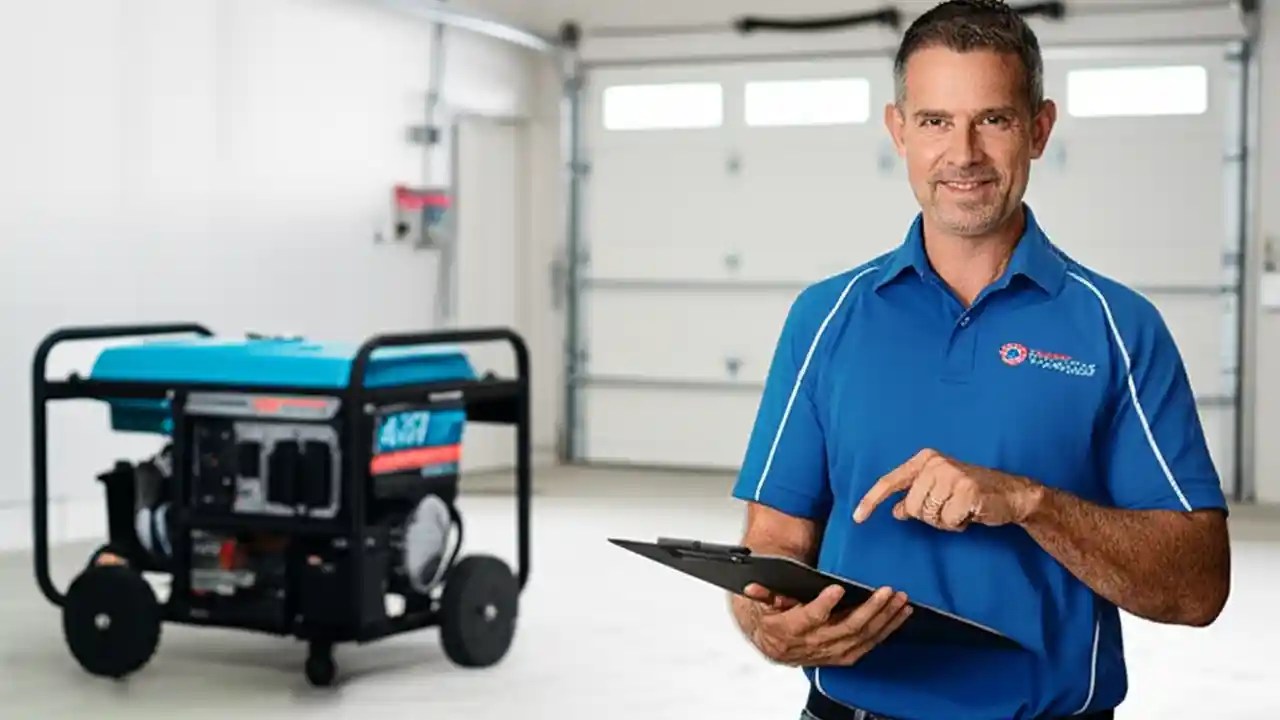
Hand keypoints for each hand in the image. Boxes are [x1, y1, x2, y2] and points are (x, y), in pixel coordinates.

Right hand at [738, 583, 912, 666]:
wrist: (773, 644)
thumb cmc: (771, 618)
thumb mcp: (761, 603)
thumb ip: (762, 593)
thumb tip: (752, 587)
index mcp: (789, 630)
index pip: (809, 619)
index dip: (823, 605)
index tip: (837, 588)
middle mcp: (812, 645)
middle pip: (846, 628)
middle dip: (870, 609)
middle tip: (886, 591)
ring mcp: (831, 652)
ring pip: (862, 637)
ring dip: (884, 618)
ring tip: (900, 600)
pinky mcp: (844, 655)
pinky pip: (869, 645)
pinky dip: (887, 630)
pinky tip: (900, 616)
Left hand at [852, 449, 1041, 530]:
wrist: (1011, 493)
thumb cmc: (971, 493)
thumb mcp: (939, 490)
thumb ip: (915, 496)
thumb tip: (896, 510)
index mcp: (924, 460)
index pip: (890, 481)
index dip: (872, 501)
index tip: (857, 518)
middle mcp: (935, 463)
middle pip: (911, 507)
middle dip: (929, 517)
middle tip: (949, 510)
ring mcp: (952, 475)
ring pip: (928, 515)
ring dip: (944, 521)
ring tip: (960, 510)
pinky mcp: (967, 490)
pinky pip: (948, 521)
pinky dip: (958, 524)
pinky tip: (970, 514)